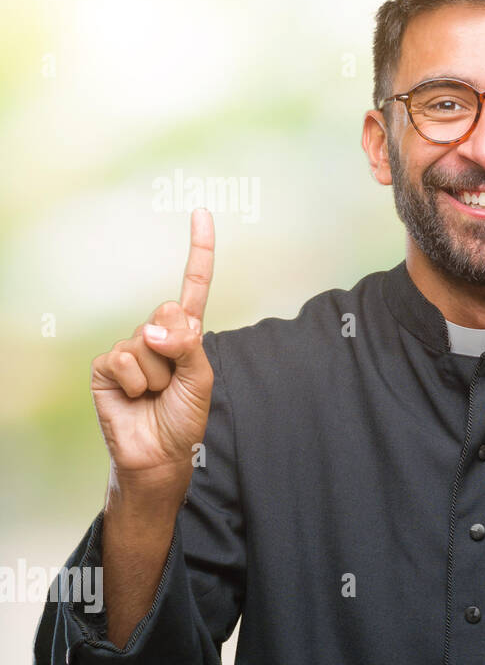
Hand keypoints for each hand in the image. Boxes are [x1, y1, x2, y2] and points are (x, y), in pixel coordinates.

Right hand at [91, 208, 214, 493]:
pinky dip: (135, 383)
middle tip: (174, 381)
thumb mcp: (201, 378)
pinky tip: (134, 397)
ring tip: (156, 395)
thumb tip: (153, 329)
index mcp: (185, 333)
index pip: (193, 285)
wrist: (158, 453)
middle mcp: (156, 333)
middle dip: (177, 349)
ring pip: (147, 343)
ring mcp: (128, 347)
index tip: (201, 212)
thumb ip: (187, 347)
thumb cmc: (184, 416)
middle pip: (169, 313)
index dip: (199, 250)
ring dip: (158, 375)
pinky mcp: (103, 365)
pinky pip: (123, 360)